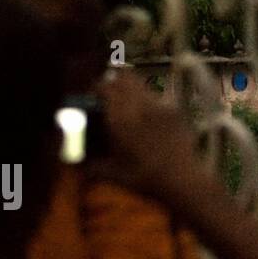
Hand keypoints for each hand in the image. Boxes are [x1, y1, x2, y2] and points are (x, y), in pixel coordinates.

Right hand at [89, 71, 213, 205]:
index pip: (106, 87)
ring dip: (132, 89)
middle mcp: (141, 106)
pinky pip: (158, 97)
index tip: (93, 95)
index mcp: (121, 119)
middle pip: (125, 78)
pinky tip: (148, 117)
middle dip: (115, 82)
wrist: (183, 179)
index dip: (97, 87)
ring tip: (129, 106)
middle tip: (109, 95)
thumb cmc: (144, 179)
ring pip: (142, 85)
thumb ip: (90, 165)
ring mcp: (161, 106)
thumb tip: (74, 163)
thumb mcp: (112, 174)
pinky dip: (148, 100)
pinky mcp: (176, 110)